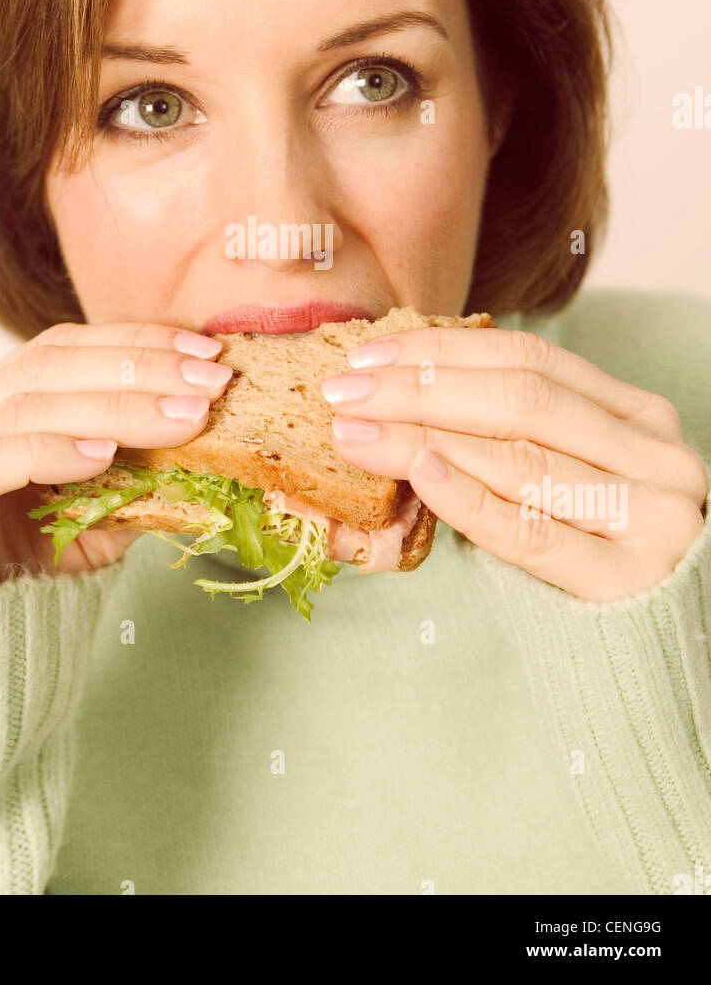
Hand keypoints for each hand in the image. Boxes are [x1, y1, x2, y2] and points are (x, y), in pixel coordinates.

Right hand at [0, 322, 230, 596]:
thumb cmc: (25, 574)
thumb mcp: (93, 511)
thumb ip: (131, 467)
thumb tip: (201, 423)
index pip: (59, 348)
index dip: (134, 343)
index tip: (204, 352)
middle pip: (45, 366)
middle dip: (138, 370)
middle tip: (208, 382)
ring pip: (22, 407)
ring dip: (114, 408)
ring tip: (179, 418)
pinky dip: (48, 452)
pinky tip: (103, 456)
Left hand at [322, 326, 708, 600]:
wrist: (657, 652)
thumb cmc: (594, 553)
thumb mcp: (572, 476)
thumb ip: (514, 435)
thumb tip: (394, 393)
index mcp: (639, 417)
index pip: (532, 359)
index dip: (444, 350)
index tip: (372, 355)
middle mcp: (654, 458)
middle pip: (521, 401)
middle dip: (420, 389)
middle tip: (345, 390)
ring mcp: (650, 519)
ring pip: (521, 459)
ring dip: (422, 439)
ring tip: (356, 432)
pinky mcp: (627, 583)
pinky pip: (532, 531)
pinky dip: (469, 497)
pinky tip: (420, 474)